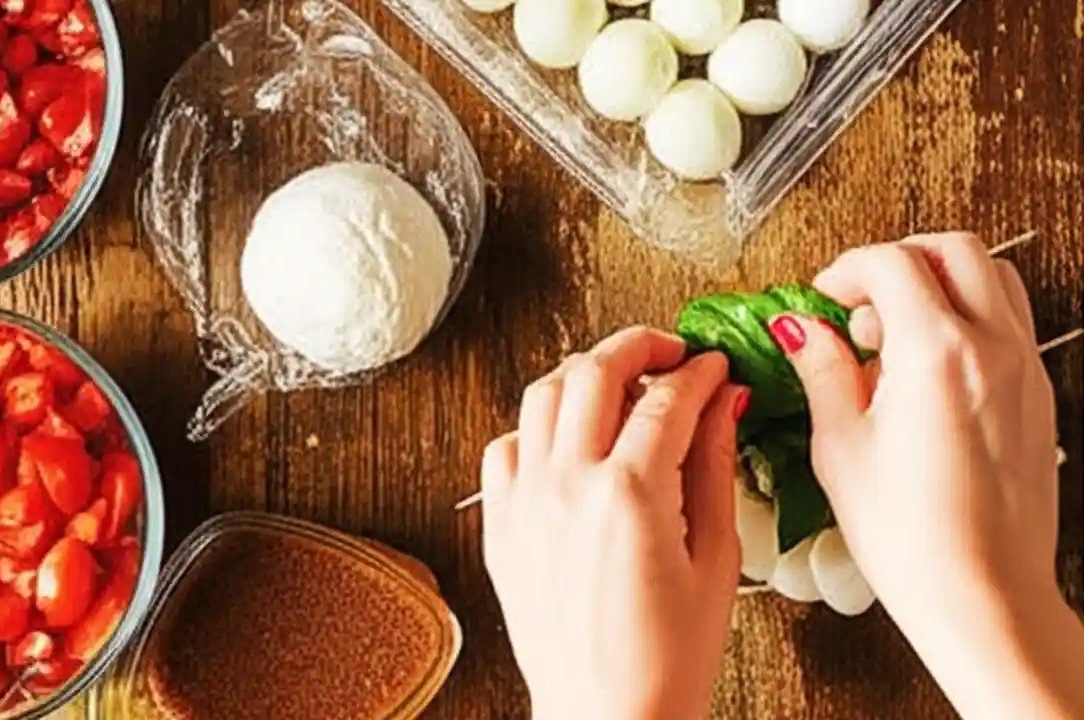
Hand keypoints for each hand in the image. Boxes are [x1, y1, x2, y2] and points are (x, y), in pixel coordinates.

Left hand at [481, 327, 748, 719]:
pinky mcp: (500, 526)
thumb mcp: (717, 559)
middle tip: (667, 352)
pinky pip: (505, 446)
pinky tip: (569, 442)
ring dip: (583, 374)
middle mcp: (567, 486)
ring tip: (618, 387)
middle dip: (637, 344)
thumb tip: (721, 401)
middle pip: (593, 370)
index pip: (667, 397)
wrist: (608, 718)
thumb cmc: (670, 659)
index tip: (715, 367)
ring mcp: (524, 503)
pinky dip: (537, 427)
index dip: (699, 371)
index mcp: (630, 494)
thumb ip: (714, 465)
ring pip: (541, 394)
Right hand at [775, 232, 1081, 717]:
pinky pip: (1008, 322)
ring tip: (894, 334)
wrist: (983, 594)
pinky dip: (966, 317)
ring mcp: (1024, 369)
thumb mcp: (841, 447)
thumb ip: (822, 370)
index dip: (846, 270)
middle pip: (953, 250)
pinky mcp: (1037, 395)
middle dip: (897, 261)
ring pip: (991, 277)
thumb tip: (800, 328)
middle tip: (857, 303)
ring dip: (938, 283)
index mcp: (937, 353)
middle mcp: (992, 349)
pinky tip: (926, 370)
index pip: (893, 263)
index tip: (821, 300)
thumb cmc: (910, 536)